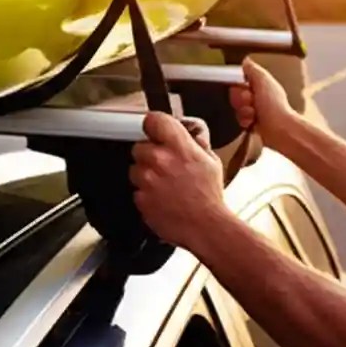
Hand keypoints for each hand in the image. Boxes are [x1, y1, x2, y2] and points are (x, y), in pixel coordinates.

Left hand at [131, 112, 231, 250]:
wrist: (206, 226)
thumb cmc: (209, 196)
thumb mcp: (211, 161)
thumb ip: (196, 142)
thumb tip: (190, 132)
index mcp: (178, 146)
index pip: (152, 120)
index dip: (154, 125)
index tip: (155, 130)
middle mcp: (159, 159)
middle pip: (139, 147)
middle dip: (150, 155)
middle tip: (165, 166)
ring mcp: (147, 180)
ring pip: (135, 169)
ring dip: (146, 175)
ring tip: (165, 185)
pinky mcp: (140, 198)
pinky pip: (136, 190)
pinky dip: (146, 194)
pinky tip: (162, 198)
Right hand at [229, 58, 299, 149]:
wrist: (279, 129)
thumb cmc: (274, 104)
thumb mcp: (263, 80)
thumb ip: (252, 69)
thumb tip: (245, 60)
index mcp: (261, 84)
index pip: (240, 80)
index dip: (239, 85)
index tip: (245, 88)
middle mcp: (258, 96)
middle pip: (236, 94)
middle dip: (241, 99)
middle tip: (251, 102)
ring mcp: (255, 110)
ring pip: (237, 108)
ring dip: (244, 111)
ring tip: (254, 114)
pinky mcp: (253, 123)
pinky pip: (240, 120)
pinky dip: (245, 121)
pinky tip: (253, 123)